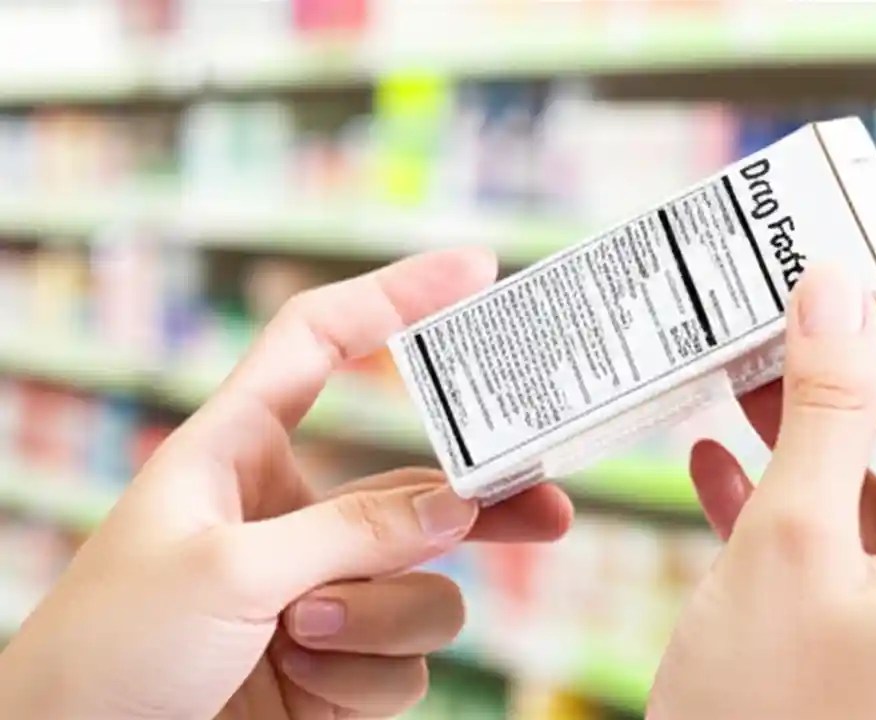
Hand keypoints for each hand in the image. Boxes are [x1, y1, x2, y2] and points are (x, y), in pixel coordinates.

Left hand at [0, 248, 573, 718]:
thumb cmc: (110, 645)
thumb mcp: (225, 570)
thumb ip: (352, 531)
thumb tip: (462, 504)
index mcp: (241, 450)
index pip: (320, 342)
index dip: (395, 294)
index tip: (475, 269)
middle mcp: (295, 514)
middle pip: (420, 483)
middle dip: (485, 505)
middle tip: (550, 510)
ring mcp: (325, 591)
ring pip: (426, 587)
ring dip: (381, 617)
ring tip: (305, 635)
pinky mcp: (342, 664)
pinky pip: (409, 661)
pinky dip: (366, 675)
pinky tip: (303, 683)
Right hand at [651, 227, 875, 718]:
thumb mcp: (792, 546)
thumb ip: (821, 414)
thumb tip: (836, 296)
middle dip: (865, 353)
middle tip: (815, 276)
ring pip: (867, 486)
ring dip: (807, 419)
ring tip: (748, 351)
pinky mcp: (851, 644)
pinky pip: (825, 545)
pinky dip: (774, 494)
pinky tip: (712, 456)